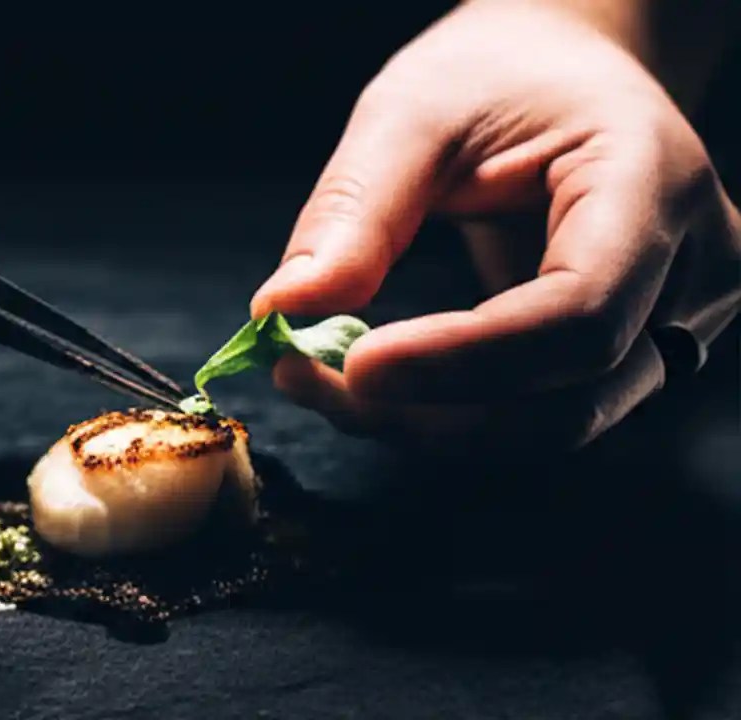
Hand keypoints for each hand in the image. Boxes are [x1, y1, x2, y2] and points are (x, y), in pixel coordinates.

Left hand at [251, 0, 740, 455]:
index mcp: (653, 185)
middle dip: (427, 413)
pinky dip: (450, 413)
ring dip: (429, 426)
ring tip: (324, 381)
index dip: (464, 361)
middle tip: (304, 380)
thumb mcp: (414, 111)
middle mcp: (690, 270)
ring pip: (553, 424)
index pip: (578, 313)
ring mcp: (673, 321)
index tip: (353, 367)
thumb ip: (355, 210)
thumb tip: (283, 310)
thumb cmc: (497, 73)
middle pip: (569, 399)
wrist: (560, 71)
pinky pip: (540, 410)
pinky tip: (378, 382)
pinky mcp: (629, 352)